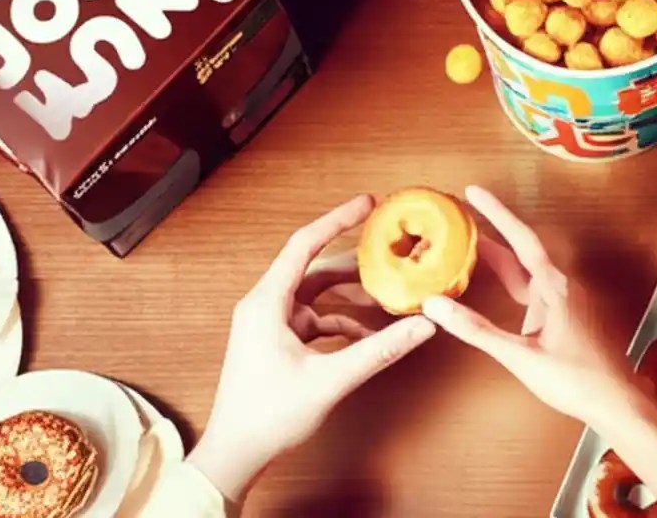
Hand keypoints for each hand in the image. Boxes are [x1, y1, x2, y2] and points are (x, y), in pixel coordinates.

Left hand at [186, 195, 436, 500]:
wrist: (235, 454)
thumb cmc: (267, 416)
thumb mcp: (330, 380)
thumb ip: (378, 350)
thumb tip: (421, 326)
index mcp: (266, 302)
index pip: (305, 244)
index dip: (338, 220)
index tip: (368, 204)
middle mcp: (264, 305)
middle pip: (315, 268)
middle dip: (355, 262)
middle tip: (389, 249)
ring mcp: (269, 324)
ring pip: (316, 295)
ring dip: (351, 296)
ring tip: (387, 295)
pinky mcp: (276, 342)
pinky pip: (314, 320)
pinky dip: (341, 323)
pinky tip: (368, 336)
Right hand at [421, 186, 638, 429]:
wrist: (617, 402)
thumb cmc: (574, 380)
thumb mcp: (520, 356)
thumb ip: (477, 330)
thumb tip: (435, 305)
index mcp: (553, 288)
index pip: (520, 238)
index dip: (495, 213)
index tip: (473, 192)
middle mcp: (562, 287)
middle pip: (521, 252)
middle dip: (492, 233)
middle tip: (461, 220)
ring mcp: (568, 301)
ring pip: (528, 271)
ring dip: (502, 259)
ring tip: (471, 249)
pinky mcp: (569, 316)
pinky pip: (535, 288)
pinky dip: (514, 282)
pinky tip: (502, 288)